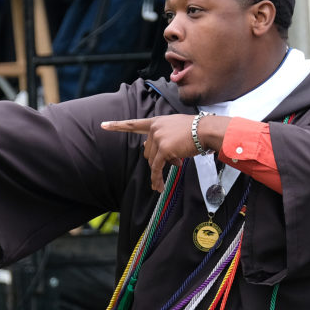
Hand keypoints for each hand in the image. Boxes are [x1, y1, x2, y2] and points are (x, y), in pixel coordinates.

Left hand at [103, 114, 229, 191]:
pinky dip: (157, 178)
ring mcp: (158, 138)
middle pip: (147, 151)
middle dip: (160, 158)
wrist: (205, 130)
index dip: (117, 125)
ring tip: (179, 162)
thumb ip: (163, 138)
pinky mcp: (164, 149)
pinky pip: (156, 168)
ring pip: (152, 160)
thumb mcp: (176, 129)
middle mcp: (154, 128)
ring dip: (163, 166)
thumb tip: (157, 156)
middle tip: (176, 159)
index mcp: (156, 122)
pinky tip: (159, 187)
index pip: (133, 124)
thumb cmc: (195, 131)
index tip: (103, 125)